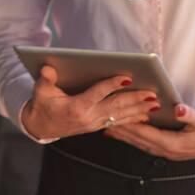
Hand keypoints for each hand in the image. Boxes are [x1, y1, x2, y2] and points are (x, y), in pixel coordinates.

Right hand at [20, 65, 159, 139]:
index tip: (127, 77)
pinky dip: (132, 119)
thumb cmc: (42, 106)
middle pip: (115, 106)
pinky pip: (118, 123)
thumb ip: (45, 79)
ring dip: (139, 110)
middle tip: (152, 93)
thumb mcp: (40, 91)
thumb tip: (48, 68)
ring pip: (120, 116)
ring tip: (154, 103)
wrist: (40, 126)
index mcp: (76, 107)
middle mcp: (88, 117)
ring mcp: (94, 123)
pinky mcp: (97, 126)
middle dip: (135, 99)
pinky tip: (145, 116)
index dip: (112, 85)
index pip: (98, 94)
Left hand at [102, 103, 194, 160]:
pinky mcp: (170, 149)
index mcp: (175, 144)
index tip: (116, 121)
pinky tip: (128, 134)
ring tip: (110, 128)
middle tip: (104, 122)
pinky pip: (148, 144)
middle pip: (140, 141)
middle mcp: (169, 151)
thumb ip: (190, 115)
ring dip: (125, 136)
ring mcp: (169, 152)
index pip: (147, 135)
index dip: (130, 127)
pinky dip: (135, 138)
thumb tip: (179, 109)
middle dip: (122, 132)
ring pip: (142, 144)